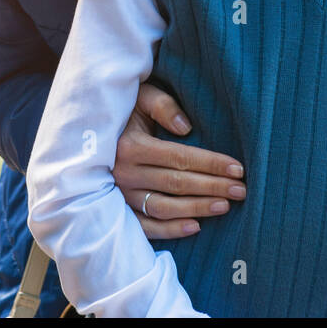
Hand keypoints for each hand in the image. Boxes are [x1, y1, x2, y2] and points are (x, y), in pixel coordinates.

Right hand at [112, 83, 245, 239]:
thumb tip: (186, 127)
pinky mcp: (116, 209)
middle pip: (176, 184)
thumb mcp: (139, 97)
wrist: (85, 128)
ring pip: (163, 207)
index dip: (212, 164)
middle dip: (213, 187)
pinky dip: (170, 230)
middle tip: (241, 190)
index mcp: (130, 145)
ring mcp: (119, 194)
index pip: (180, 157)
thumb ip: (162, 106)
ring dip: (197, 209)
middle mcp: (123, 172)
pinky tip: (195, 227)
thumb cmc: (123, 111)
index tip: (238, 169)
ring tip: (224, 206)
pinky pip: (144, 226)